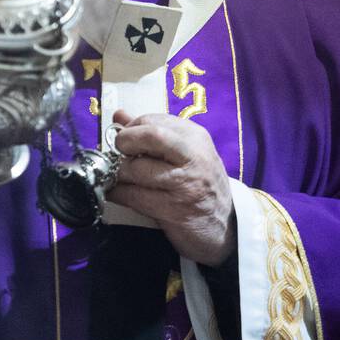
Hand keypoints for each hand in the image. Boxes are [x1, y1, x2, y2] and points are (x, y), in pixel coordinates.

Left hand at [107, 110, 236, 266]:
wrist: (224, 224)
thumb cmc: (199, 184)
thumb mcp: (183, 154)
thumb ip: (152, 133)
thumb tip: (119, 115)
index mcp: (195, 138)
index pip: (154, 121)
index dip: (130, 129)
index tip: (123, 141)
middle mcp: (193, 156)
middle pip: (152, 135)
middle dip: (125, 142)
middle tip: (117, 155)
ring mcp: (185, 183)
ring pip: (138, 168)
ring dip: (118, 174)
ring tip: (117, 177)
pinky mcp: (174, 209)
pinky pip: (134, 196)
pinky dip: (118, 193)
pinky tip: (116, 193)